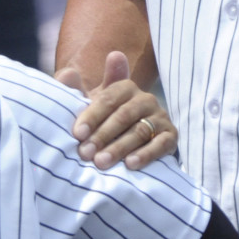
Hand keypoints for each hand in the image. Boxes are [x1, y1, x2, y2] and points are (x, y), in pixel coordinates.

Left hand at [55, 50, 177, 169]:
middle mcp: (145, 99)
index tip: (77, 134)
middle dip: (102, 136)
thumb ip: (76, 89)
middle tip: (85, 153)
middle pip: (123, 116)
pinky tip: (130, 165)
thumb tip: (67, 73)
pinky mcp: (171, 135)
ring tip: (101, 163)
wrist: (127, 140)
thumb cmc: (102, 120)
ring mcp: (160, 117)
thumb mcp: (88, 105)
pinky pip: (160, 144)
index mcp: (125, 87)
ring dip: (119, 148)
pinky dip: (145, 154)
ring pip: (139, 132)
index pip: (108, 99)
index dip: (92, 116)